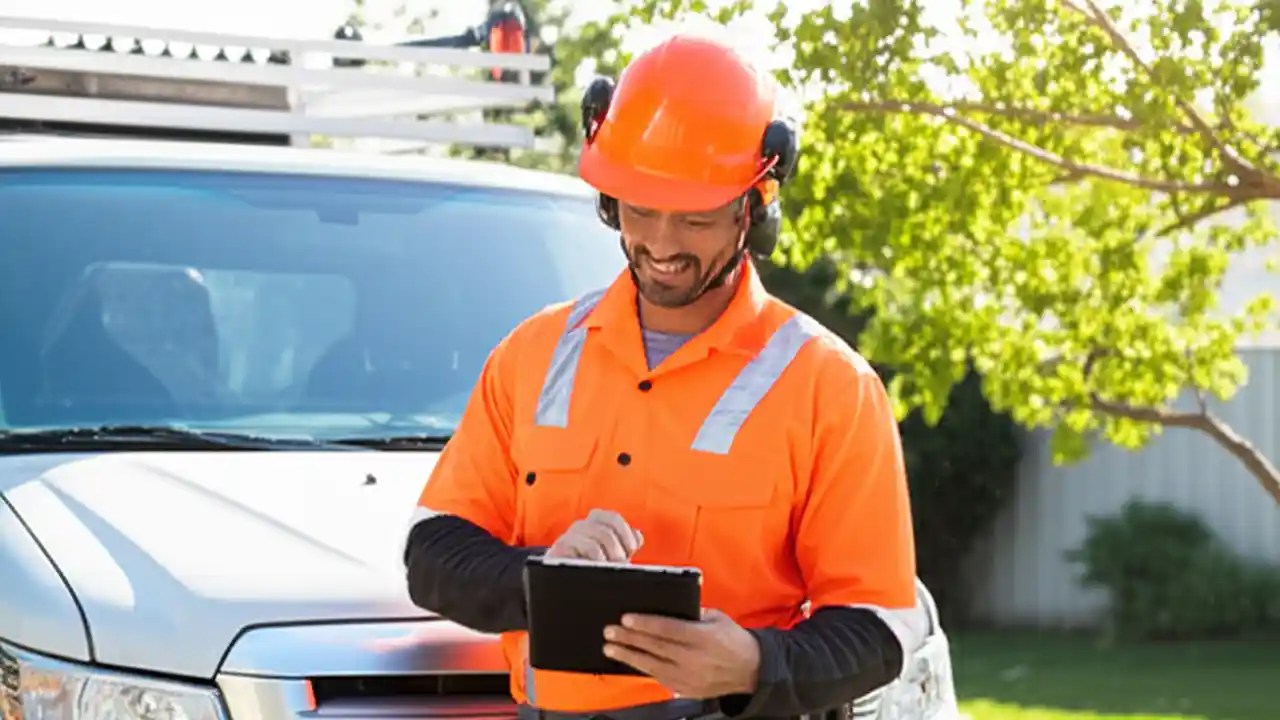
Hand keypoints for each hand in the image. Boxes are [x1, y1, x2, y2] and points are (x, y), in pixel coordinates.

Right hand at [545, 509, 643, 561]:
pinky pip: (581, 547)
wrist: (564, 583)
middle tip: (620, 564)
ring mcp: (569, 536)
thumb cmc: (591, 565)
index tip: (632, 549)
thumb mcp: (612, 554)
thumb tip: (637, 536)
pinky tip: (597, 567)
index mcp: (595, 521)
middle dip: (617, 550)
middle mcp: (581, 525)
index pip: (613, 518)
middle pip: (605, 531)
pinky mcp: (560, 548)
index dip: (625, 533)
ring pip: (595, 539)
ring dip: (607, 556)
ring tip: (609, 568)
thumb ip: (626, 544)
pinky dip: (595, 558)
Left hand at [603, 608, 760, 698]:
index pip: (667, 629)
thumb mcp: (717, 618)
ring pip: (652, 665)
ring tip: (611, 648)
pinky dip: (642, 669)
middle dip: (630, 638)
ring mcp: (689, 676)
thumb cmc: (733, 640)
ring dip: (629, 656)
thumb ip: (693, 612)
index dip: (645, 624)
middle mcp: (694, 658)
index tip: (626, 618)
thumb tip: (668, 605)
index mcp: (703, 637)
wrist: (750, 671)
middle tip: (610, 631)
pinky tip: (629, 661)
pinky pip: (659, 678)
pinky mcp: (686, 688)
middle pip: (655, 647)